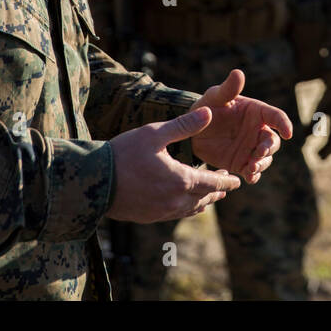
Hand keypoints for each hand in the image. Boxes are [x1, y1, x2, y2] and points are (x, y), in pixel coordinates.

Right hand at [105, 108, 241, 222]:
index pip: (213, 183)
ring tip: (209, 196)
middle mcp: (175, 200)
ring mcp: (161, 212)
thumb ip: (184, 126)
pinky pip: (175, 214)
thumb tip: (210, 113)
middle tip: (227, 186)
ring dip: (203, 202)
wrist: (93, 181)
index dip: (227, 181)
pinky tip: (183, 203)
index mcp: (181, 180)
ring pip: (190, 209)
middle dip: (217, 191)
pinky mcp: (148, 217)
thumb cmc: (124, 153)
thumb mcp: (155, 134)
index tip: (238, 180)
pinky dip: (186, 208)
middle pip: (204, 199)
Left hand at [190, 69, 292, 183]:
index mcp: (257, 113)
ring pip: (265, 158)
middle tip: (258, 153)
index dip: (284, 124)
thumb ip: (229, 89)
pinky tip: (249, 177)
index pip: (276, 117)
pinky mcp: (242, 163)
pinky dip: (254, 175)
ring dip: (262, 164)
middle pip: (273, 141)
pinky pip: (252, 172)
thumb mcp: (215, 97)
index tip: (287, 133)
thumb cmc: (206, 107)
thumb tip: (238, 73)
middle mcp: (257, 131)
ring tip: (251, 167)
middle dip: (269, 148)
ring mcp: (251, 148)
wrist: (192, 130)